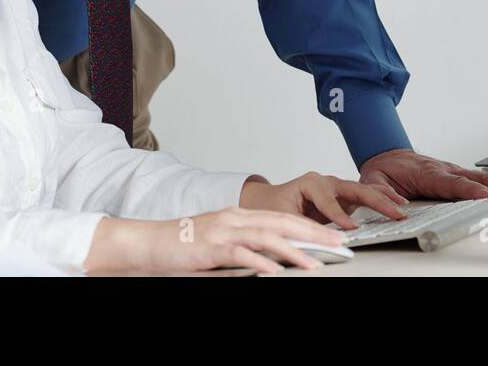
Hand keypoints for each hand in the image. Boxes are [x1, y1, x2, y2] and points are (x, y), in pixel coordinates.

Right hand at [87, 208, 347, 274]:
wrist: (148, 243)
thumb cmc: (182, 247)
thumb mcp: (220, 244)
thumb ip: (245, 248)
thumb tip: (272, 262)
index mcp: (239, 216)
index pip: (283, 218)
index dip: (311, 226)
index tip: (333, 237)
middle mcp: (235, 218)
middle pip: (283, 223)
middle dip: (314, 235)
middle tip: (339, 245)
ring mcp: (224, 231)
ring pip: (268, 237)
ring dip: (295, 251)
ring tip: (316, 263)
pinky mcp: (211, 247)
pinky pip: (242, 254)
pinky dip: (262, 263)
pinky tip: (277, 272)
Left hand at [239, 170, 409, 229]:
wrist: (268, 200)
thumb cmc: (272, 207)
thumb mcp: (282, 219)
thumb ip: (302, 229)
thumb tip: (319, 242)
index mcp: (310, 182)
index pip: (328, 200)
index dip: (339, 215)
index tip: (351, 228)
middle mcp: (326, 181)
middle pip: (354, 189)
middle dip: (375, 200)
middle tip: (393, 212)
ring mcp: (337, 187)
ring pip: (363, 191)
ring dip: (383, 199)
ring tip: (401, 207)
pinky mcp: (343, 197)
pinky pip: (364, 197)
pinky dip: (381, 201)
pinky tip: (395, 205)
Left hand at [359, 149, 487, 200]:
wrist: (386, 154)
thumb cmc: (384, 170)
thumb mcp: (372, 182)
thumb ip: (382, 194)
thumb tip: (396, 207)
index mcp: (429, 172)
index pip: (455, 183)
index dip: (474, 191)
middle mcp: (447, 169)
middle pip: (482, 178)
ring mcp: (456, 171)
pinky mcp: (461, 175)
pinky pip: (487, 180)